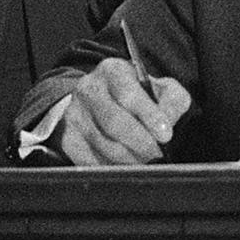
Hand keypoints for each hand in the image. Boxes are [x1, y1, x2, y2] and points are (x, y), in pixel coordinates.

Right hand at [59, 57, 193, 165]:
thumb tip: (168, 121)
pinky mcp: (67, 137)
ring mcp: (74, 113)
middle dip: (141, 143)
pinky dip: (112, 168)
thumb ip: (172, 100)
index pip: (129, 94)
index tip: (166, 135)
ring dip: (129, 159)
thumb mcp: (158, 88)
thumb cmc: (134, 96)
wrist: (97, 100)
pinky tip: (125, 166)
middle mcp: (89, 89)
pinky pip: (90, 160)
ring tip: (144, 160)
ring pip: (103, 144)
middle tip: (157, 154)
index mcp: (113, 71)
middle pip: (114, 122)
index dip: (149, 116)